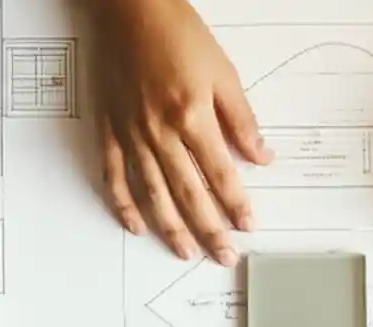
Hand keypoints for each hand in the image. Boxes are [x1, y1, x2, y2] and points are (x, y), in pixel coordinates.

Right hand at [95, 0, 273, 264]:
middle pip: (187, 193)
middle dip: (208, 229)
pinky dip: (123, 203)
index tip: (248, 226)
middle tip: (223, 255)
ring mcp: (131, 134)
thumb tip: (261, 157)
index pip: (219, 174)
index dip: (235, 204)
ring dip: (170, 227)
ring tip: (186, 251)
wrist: (132, 11)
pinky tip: (137, 225)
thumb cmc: (179, 35)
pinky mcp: (111, 129)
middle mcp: (159, 132)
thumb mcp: (224, 74)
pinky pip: (114, 175)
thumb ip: (242, 121)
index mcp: (191, 117)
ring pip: (152, 192)